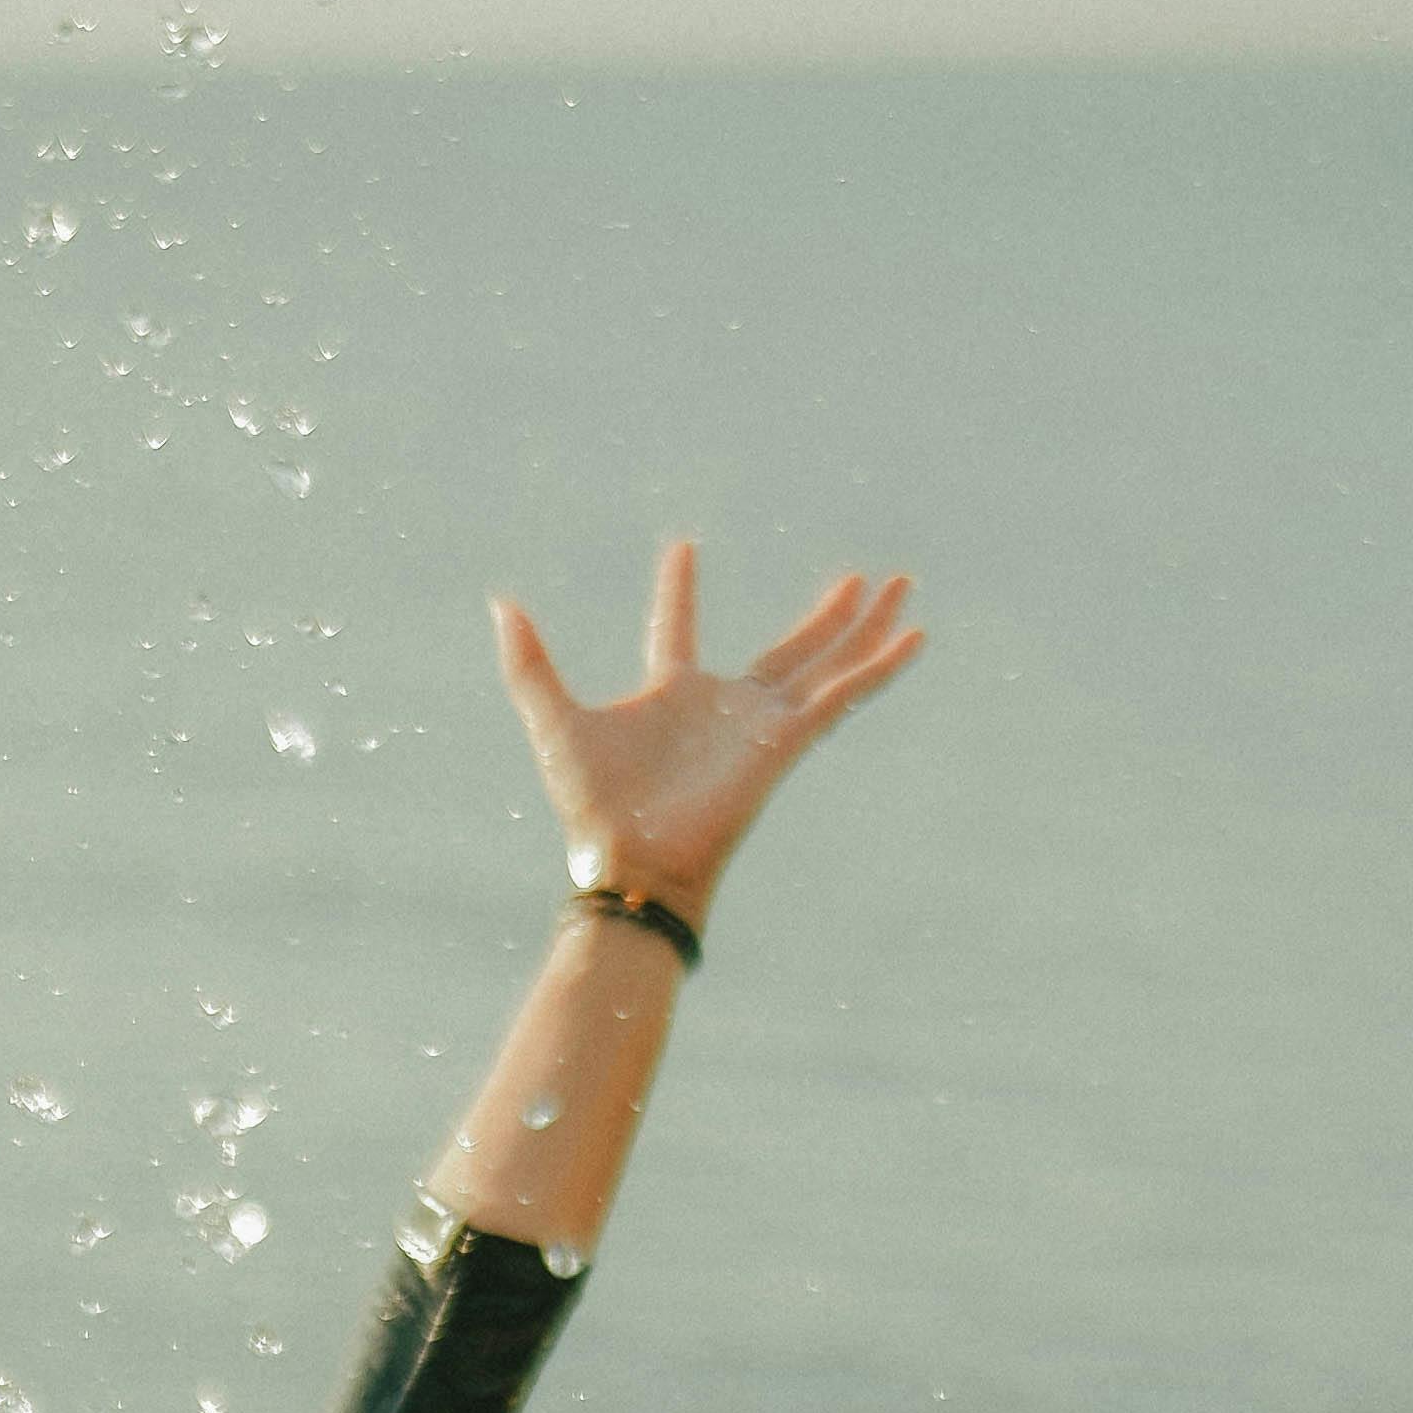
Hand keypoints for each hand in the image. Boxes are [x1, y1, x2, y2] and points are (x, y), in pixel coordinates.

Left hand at [491, 544, 918, 932]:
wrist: (631, 862)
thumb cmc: (594, 807)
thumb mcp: (554, 718)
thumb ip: (530, 663)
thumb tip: (500, 604)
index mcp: (670, 696)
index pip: (677, 631)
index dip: (677, 591)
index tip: (682, 549)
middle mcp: (723, 707)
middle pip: (785, 648)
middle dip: (824, 615)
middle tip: (856, 576)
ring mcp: (760, 724)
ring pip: (826, 662)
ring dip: (863, 626)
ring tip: (899, 585)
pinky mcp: (786, 740)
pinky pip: (843, 694)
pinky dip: (878, 666)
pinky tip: (912, 635)